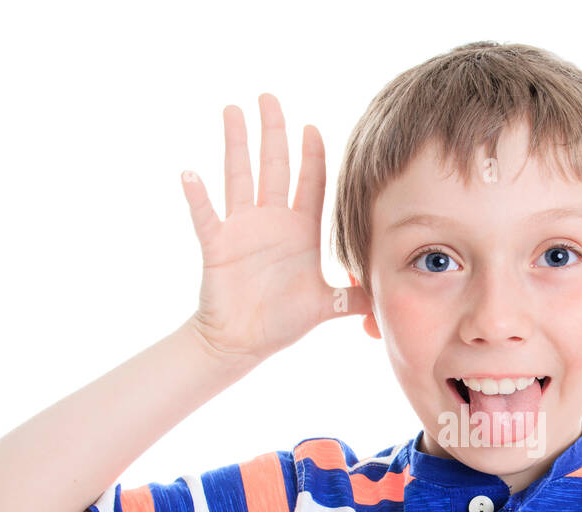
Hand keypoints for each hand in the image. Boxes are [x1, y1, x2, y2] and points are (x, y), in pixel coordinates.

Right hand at [181, 94, 369, 360]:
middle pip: (274, 167)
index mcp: (300, 232)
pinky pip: (205, 216)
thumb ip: (356, 297)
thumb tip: (390, 296)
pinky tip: (190, 173)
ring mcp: (241, 230)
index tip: (312, 127)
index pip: (309, 185)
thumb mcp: (327, 307)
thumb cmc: (281, 322)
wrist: (242, 343)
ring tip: (233, 111)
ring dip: (236, 145)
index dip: (312, 156)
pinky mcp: (217, 246)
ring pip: (239, 178)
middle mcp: (271, 223)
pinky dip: (197, 196)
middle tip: (270, 97)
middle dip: (274, 132)